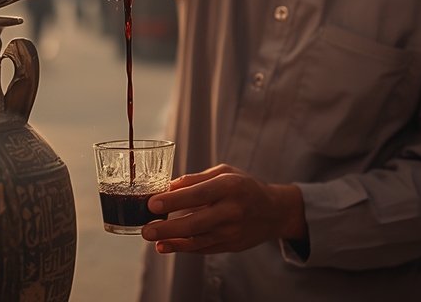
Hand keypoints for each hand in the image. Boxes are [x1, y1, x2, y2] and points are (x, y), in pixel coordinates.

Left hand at [141, 164, 307, 253]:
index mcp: (230, 186)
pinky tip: (167, 246)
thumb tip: (168, 186)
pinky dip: (184, 248)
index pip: (198, 194)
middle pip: (196, 222)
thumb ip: (196, 179)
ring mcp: (233, 231)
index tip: (152, 203)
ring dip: (173, 241)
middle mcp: (232, 210)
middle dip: (168, 228)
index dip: (174, 200)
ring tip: (152, 239)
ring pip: (198, 240)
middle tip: (146, 229)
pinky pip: (204, 248)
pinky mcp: (231, 245)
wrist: (274, 211)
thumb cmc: (244, 186)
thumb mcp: (224, 173)